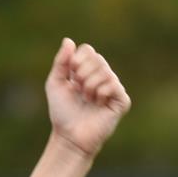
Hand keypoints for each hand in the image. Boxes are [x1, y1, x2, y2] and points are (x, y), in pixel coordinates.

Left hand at [46, 39, 130, 160]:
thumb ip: (61, 62)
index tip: (71, 77)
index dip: (76, 61)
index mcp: (88, 70)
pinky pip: (113, 84)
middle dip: (82, 74)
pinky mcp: (122, 101)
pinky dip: (101, 93)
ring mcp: (114, 88)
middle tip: (80, 91)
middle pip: (97, 58)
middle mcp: (103, 76)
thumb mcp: (55, 84)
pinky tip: (98, 104)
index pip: (88, 50)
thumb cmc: (62, 112)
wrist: (69, 136)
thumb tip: (68, 40)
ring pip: (105, 71)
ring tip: (88, 99)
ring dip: (89, 86)